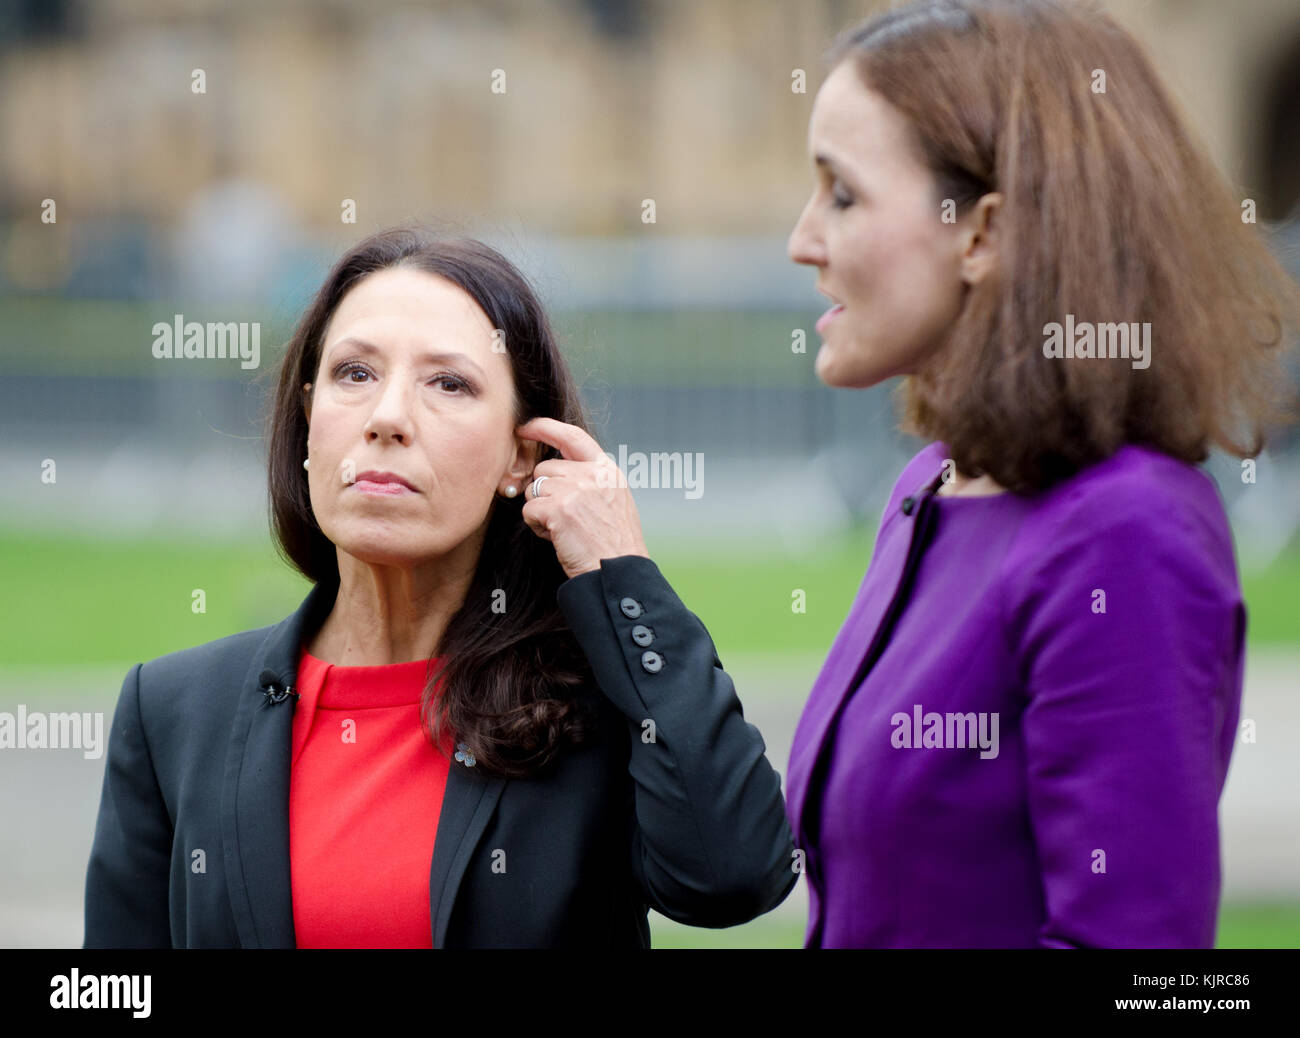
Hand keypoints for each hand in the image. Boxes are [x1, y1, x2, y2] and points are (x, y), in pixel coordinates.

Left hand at [516, 417, 649, 578]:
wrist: (617, 571)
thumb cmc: (613, 544)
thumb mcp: (614, 500)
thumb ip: (590, 479)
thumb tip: (557, 471)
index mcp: (606, 470)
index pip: (572, 437)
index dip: (545, 428)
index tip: (526, 427)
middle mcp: (591, 474)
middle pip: (545, 468)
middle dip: (545, 492)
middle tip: (563, 517)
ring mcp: (575, 489)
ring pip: (534, 489)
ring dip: (540, 510)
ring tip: (563, 529)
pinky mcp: (558, 509)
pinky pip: (529, 509)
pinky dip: (536, 525)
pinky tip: (556, 537)